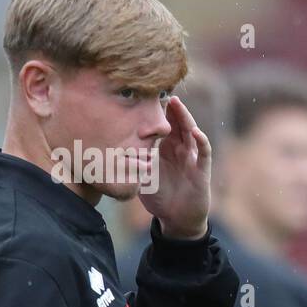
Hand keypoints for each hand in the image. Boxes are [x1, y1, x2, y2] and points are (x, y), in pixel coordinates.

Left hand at [142, 96, 210, 239]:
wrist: (176, 218)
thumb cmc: (159, 195)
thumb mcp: (140, 175)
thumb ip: (128, 160)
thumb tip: (103, 150)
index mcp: (165, 148)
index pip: (161, 124)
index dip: (154, 110)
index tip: (142, 93)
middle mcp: (180, 149)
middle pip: (176, 122)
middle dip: (170, 107)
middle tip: (159, 88)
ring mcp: (192, 158)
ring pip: (190, 132)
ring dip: (185, 117)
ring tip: (176, 103)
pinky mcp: (202, 170)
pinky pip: (204, 153)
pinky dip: (201, 141)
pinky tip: (196, 131)